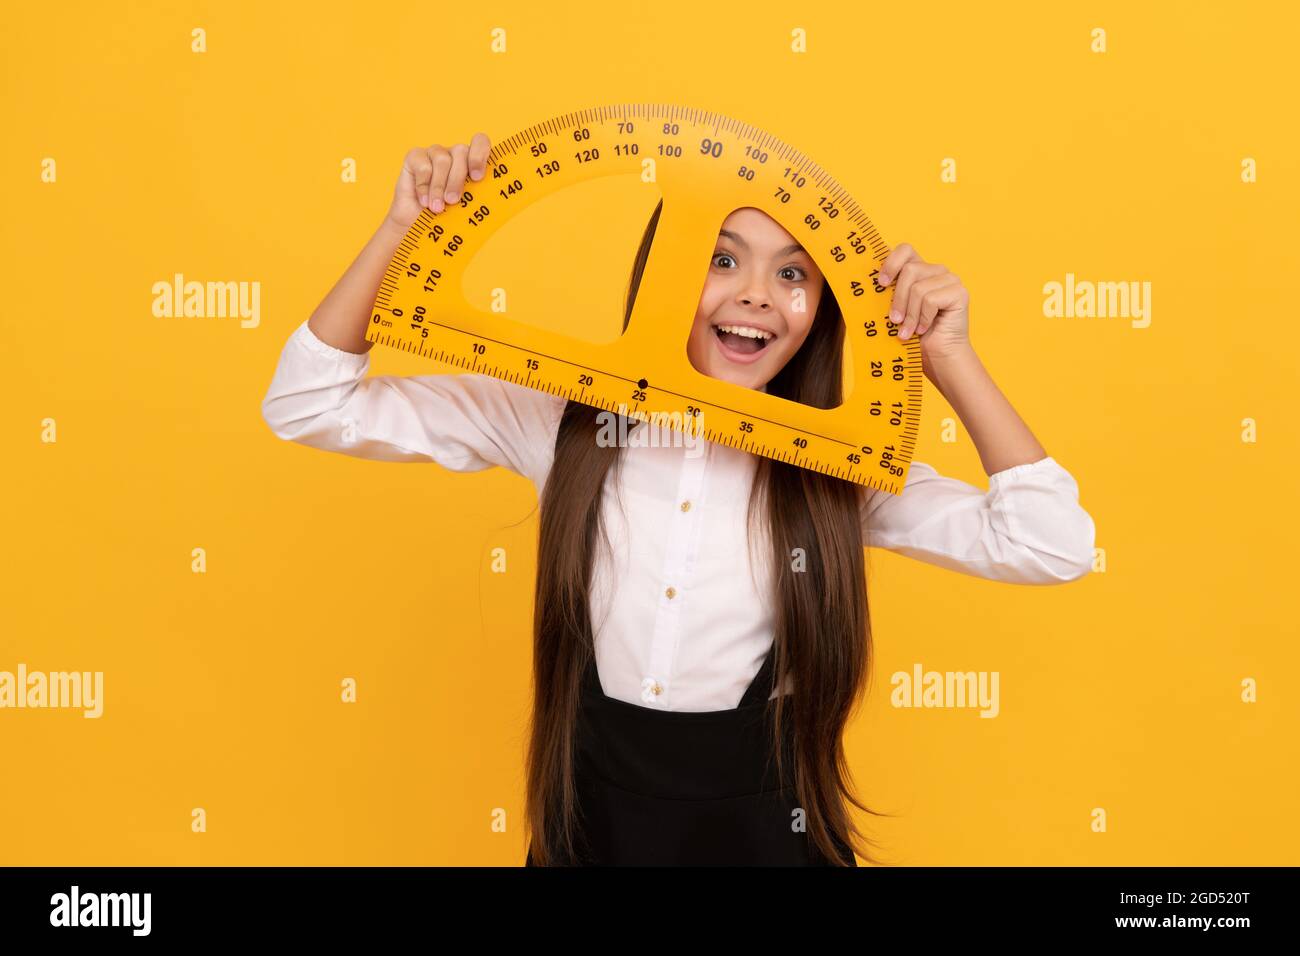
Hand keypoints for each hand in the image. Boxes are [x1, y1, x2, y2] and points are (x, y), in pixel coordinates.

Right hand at [386, 133, 492, 231]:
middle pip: (461, 152)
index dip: (479, 155)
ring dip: (439, 187)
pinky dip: (424, 186)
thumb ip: (479, 197)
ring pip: (442, 160)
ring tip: (437, 207)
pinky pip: (423, 166)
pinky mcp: (415, 157)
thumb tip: (493, 198)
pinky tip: (425, 201)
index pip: (480, 142)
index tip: (478, 177)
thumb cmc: (448, 217)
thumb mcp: (468, 208)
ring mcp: (435, 153)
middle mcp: (455, 154)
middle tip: (452, 201)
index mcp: (473, 162)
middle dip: (457, 179)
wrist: (419, 226)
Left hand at [876, 243, 972, 371]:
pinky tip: (924, 329)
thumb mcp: (895, 310)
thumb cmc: (913, 336)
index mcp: (919, 270)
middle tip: (894, 321)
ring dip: (910, 315)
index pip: (905, 250)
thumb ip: (887, 294)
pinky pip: (931, 299)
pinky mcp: (959, 292)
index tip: (881, 284)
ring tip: (908, 332)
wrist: (936, 357)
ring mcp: (950, 279)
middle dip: (898, 299)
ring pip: (918, 288)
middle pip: (909, 270)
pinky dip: (923, 318)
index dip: (891, 262)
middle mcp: (936, 271)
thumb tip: (866, 284)